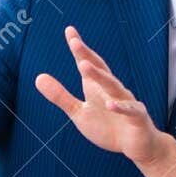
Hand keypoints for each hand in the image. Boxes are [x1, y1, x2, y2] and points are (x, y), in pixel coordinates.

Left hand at [35, 26, 175, 176]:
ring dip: (99, 76)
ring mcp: (126, 102)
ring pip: (113, 86)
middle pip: (100, 69)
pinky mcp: (137, 118)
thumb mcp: (79, 113)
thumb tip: (38, 77)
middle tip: (74, 42)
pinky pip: (129, 110)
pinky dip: (120, 107)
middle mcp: (112, 90)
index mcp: (97, 87)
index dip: (79, 49)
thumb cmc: (108, 127)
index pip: (87, 63)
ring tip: (84, 66)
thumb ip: (60, 96)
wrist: (138, 146)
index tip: (69, 31)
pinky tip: (109, 104)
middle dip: (87, 55)